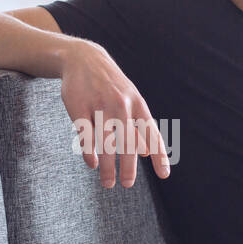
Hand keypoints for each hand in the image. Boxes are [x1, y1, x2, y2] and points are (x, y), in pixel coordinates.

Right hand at [60, 41, 169, 187]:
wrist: (84, 58)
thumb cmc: (111, 85)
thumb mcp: (130, 100)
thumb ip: (139, 126)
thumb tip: (147, 153)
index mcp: (137, 105)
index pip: (151, 134)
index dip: (159, 155)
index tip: (164, 175)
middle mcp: (121, 105)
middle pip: (127, 142)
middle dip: (128, 167)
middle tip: (127, 184)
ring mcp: (99, 105)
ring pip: (105, 143)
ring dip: (107, 167)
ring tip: (108, 183)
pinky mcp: (78, 106)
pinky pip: (85, 135)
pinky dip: (89, 153)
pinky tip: (92, 164)